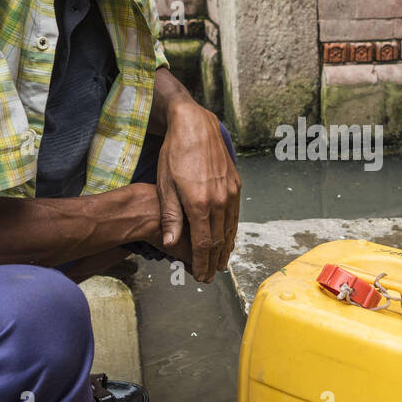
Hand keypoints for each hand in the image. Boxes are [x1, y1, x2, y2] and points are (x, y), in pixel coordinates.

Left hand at [155, 103, 240, 282]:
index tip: (200, 277)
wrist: (195, 125)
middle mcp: (220, 200)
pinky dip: (232, 231)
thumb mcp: (165, 185)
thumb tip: (169, 242)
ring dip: (225, 249)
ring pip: (230, 229)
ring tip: (220, 264)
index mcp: (200, 203)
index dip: (201, 263)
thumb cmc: (175, 153)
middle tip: (209, 277)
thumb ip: (170, 215)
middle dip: (213, 261)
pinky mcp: (236, 184)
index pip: (202, 243)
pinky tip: (228, 239)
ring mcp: (231, 192)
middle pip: (218, 240)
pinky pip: (235, 215)